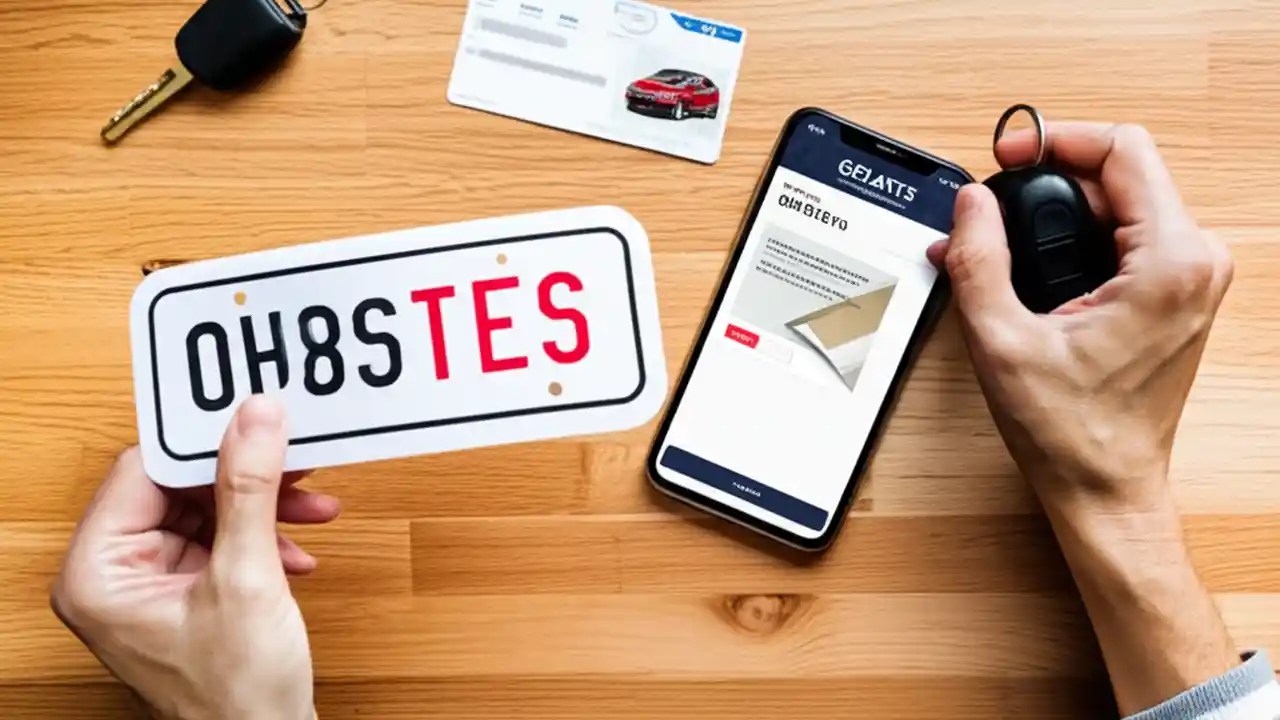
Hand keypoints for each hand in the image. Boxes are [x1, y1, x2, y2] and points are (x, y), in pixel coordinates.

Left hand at [51, 396, 339, 719]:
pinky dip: (264, 538)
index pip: (143, 471)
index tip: (255, 420)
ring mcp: (150, 586)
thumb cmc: (236, 696)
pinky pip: (222, 539)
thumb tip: (255, 417)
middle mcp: (114, 575)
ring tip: (311, 504)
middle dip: (245, 478)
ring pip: (207, 510)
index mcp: (98, 572)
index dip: (203, 445)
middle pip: (178, 487)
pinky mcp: (186, 593)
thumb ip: (249, 490)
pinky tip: (298, 550)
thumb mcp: (247, 579)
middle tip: (293, 458)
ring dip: (263, 506)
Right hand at [928, 123, 1238, 713]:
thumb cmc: (1073, 433)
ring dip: (1052, 216)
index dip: (1056, 141)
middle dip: (1045, 185)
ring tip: (994, 247)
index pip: (1122, 151)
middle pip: (1118, 176)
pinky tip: (1023, 268)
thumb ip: (979, 259)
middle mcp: (1195, 264)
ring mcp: (1189, 279)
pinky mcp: (1174, 294)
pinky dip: (1071, 241)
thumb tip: (971, 203)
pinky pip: (1124, 238)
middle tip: (988, 211)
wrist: (1104, 489)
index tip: (1010, 157)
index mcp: (1170, 264)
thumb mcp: (1003, 340)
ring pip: (1117, 205)